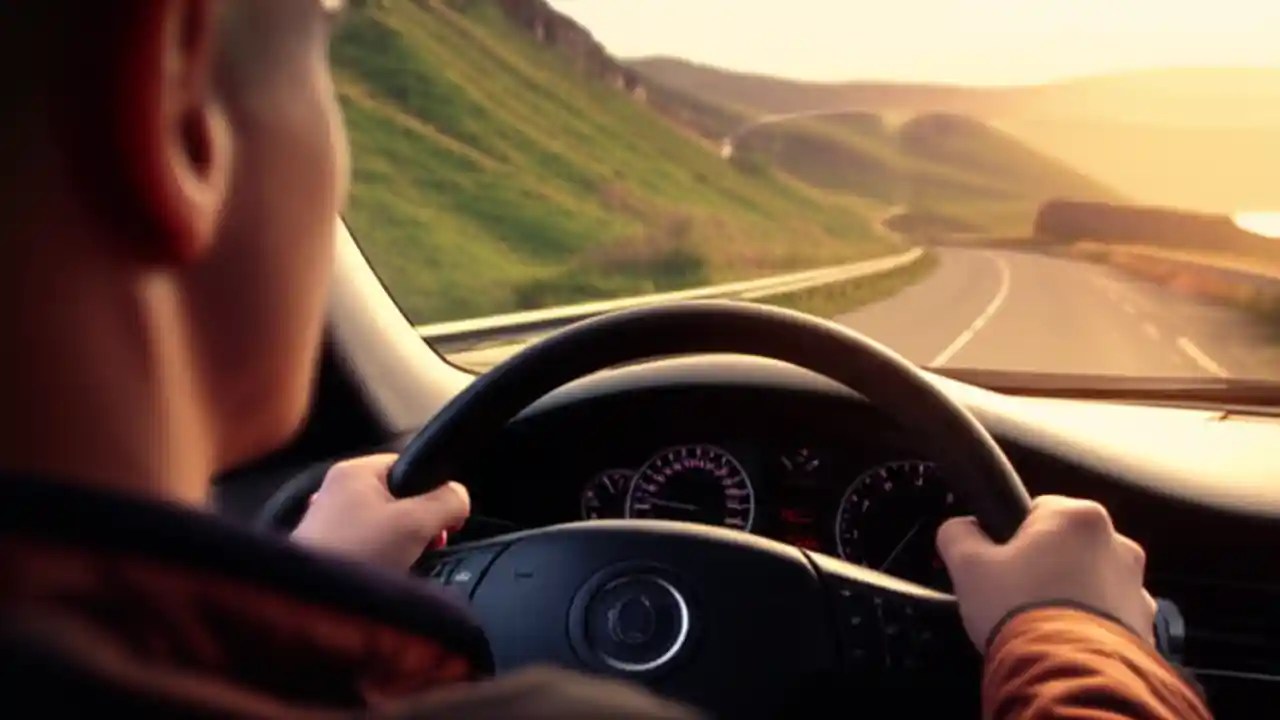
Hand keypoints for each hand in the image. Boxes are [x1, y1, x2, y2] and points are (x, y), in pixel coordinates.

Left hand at [292, 454, 469, 571]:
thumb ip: (449, 501)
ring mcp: (327, 524)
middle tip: (424, 548)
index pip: (410, 466)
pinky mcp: (324, 555)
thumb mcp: (417, 522)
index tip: (443, 523)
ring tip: (401, 568)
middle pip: (399, 500)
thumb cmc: (355, 555)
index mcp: (354, 470)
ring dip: (401, 548)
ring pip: (384, 529)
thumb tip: (460, 498)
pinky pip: (366, 551)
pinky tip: (382, 580)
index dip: (435, 491)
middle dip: (419, 526)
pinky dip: (380, 564)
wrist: (309, 607)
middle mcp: (335, 492)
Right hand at [936, 494, 1156, 650]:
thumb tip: (958, 528)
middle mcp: (1118, 543)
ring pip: (1090, 581)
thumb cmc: (1018, 610)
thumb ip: (957, 533)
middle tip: (1015, 595)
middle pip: (1067, 545)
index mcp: (1077, 516)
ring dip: (1070, 595)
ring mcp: (1137, 586)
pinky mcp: (1145, 624)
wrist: (1067, 676)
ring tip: (1041, 624)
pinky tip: (1067, 642)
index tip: (999, 564)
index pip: (1036, 509)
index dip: (1011, 537)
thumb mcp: (967, 565)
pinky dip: (1091, 625)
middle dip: (1043, 566)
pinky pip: (1110, 616)